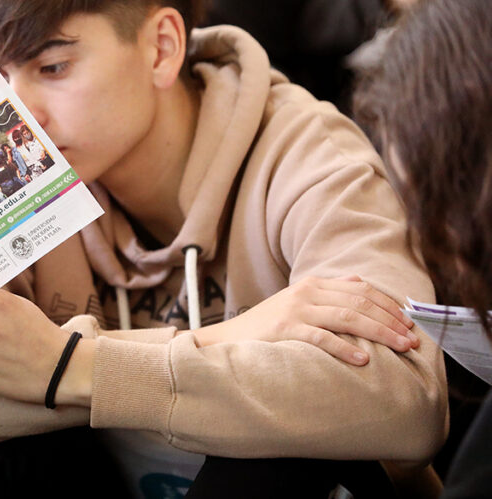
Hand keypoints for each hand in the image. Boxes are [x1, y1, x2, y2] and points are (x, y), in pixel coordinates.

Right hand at [193, 275, 419, 365]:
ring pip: (348, 317)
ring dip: (379, 333)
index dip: (388, 305)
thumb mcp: (297, 301)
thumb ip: (328, 291)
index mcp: (311, 284)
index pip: (361, 289)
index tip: (408, 322)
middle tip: (412, 340)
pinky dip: (345, 348)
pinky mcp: (285, 330)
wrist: (229, 339)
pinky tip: (363, 360)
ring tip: (400, 348)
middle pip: (359, 303)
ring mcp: (295, 310)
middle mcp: (306, 292)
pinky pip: (322, 338)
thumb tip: (359, 281)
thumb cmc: (267, 326)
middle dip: (391, 321)